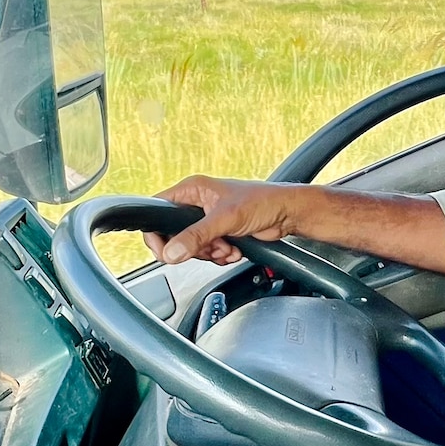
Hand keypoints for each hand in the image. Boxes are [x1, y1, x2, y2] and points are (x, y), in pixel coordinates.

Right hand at [144, 175, 306, 265]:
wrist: (287, 214)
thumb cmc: (262, 201)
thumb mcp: (225, 219)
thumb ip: (196, 236)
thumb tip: (172, 252)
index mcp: (192, 189)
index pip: (159, 210)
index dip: (158, 233)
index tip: (166, 252)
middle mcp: (197, 203)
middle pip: (175, 235)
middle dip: (194, 248)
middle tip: (210, 247)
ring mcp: (208, 220)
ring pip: (192, 247)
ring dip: (210, 253)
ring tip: (227, 246)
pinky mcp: (219, 234)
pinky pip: (207, 252)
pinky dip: (219, 256)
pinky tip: (233, 250)